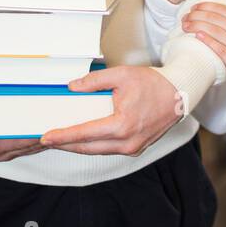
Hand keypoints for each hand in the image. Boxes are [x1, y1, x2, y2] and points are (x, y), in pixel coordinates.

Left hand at [40, 66, 183, 155]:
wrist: (179, 94)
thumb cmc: (153, 84)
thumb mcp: (121, 75)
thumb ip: (94, 81)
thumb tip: (73, 87)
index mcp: (122, 125)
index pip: (84, 134)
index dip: (62, 136)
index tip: (46, 138)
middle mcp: (127, 142)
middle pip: (87, 148)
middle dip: (65, 144)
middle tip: (46, 140)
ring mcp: (132, 148)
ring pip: (97, 151)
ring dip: (78, 146)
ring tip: (60, 140)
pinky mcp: (136, 149)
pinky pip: (108, 150)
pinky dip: (93, 146)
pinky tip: (83, 139)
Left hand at [181, 2, 225, 92]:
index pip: (224, 11)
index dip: (207, 7)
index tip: (195, 7)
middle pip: (216, 19)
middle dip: (198, 15)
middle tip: (185, 15)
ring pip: (216, 31)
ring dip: (198, 26)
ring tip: (186, 24)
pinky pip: (220, 49)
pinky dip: (209, 41)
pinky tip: (198, 36)